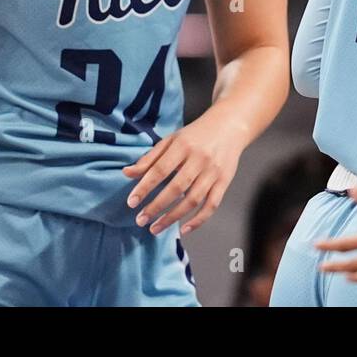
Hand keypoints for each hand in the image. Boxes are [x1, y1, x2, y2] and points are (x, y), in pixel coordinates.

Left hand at [123, 110, 245, 235]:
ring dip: (172, 217)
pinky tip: (183, 230)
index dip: (145, 187)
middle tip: (140, 220)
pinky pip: (211, 205)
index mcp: (183, 146)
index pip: (160, 170)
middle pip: (176, 188)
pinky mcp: (224, 182)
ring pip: (193, 200)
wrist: (229, 126)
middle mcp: (200, 159)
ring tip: (155, 228)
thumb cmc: (195, 135)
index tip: (131, 203)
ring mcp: (213, 172)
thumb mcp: (171, 140)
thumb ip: (150, 158)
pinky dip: (198, 220)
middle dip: (156, 207)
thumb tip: (126, 173)